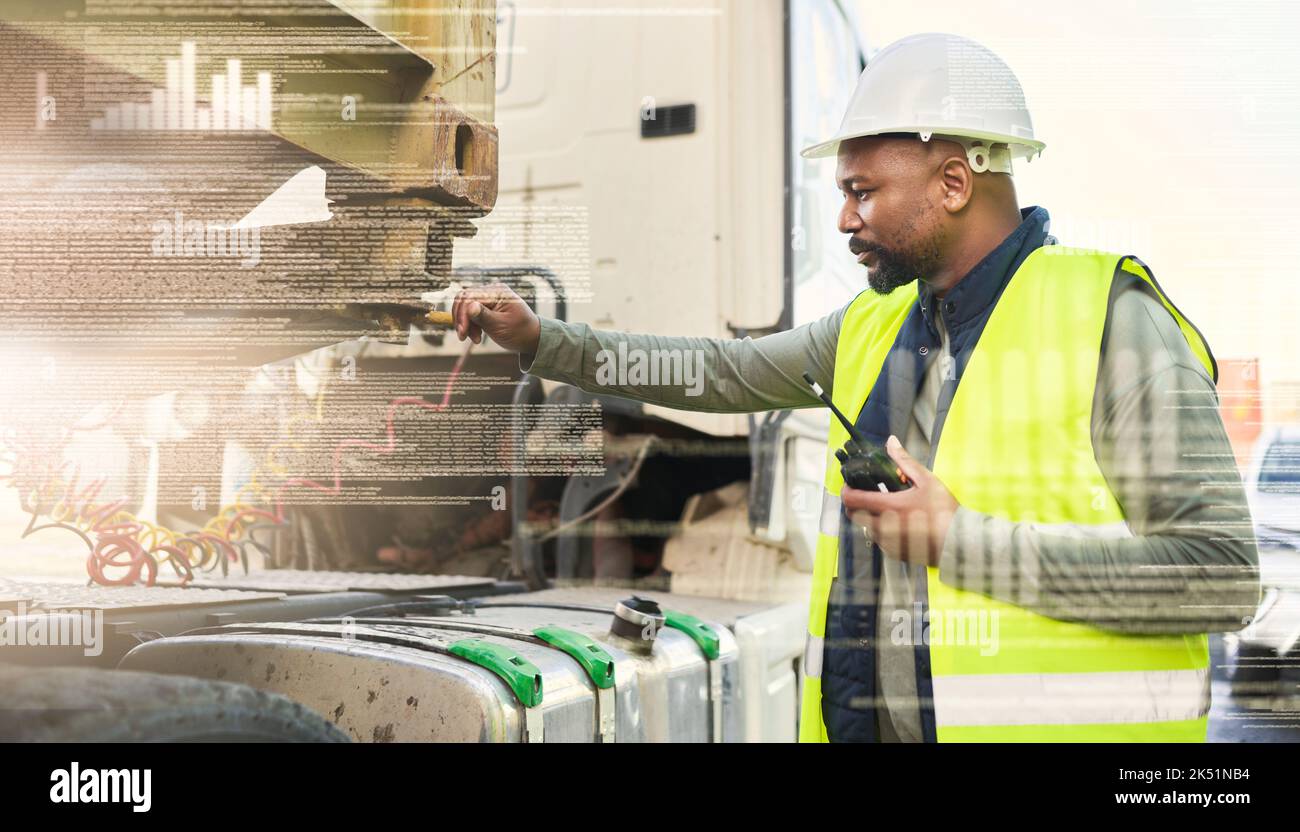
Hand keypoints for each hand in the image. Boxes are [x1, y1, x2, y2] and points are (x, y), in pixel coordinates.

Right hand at [451, 282, 541, 352]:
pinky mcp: (486, 306)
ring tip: (475, 338)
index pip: (470, 297)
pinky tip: (476, 335)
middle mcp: (492, 291)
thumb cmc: (520, 332)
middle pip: (464, 299)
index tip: (463, 333)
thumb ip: (484, 316)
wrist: (531, 338)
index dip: (463, 315)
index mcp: (498, 292)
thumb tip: (469, 307)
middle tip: (463, 337)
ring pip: (465, 307)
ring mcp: (488, 298)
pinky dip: (470, 324)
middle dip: (462, 319)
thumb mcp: (501, 326)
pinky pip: (470, 312)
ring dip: (466, 324)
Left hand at [841, 435, 957, 566]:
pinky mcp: (893, 553)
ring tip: (890, 508)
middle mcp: (883, 528)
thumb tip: (891, 442)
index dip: (847, 489)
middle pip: (853, 514)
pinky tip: (899, 523)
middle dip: (857, 503)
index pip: (851, 499)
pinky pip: (878, 540)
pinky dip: (882, 530)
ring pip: (865, 527)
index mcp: (889, 507)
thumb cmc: (945, 511)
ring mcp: (887, 543)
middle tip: (871, 494)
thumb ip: (904, 461)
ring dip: (870, 516)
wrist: (959, 541)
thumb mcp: (926, 480)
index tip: (851, 484)